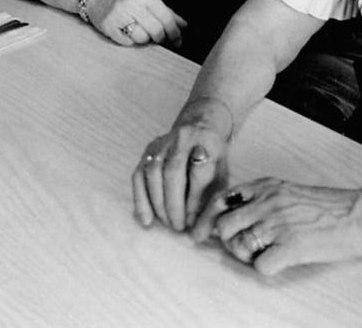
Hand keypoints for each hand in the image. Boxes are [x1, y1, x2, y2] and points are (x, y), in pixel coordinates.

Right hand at [86, 0, 184, 47]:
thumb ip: (165, 11)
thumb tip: (183, 25)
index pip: (165, 17)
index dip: (175, 32)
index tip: (178, 40)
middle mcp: (131, 4)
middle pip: (156, 30)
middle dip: (161, 38)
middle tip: (161, 38)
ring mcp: (118, 16)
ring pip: (142, 38)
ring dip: (145, 39)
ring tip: (140, 31)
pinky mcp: (108, 27)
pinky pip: (127, 42)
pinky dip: (131, 40)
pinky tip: (127, 31)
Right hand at [132, 116, 229, 232]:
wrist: (200, 126)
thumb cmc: (214, 158)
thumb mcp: (223, 175)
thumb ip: (214, 201)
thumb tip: (201, 235)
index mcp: (208, 141)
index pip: (199, 170)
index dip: (195, 199)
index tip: (194, 221)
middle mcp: (183, 137)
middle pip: (173, 171)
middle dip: (174, 204)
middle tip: (178, 227)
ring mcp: (163, 142)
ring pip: (153, 172)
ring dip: (157, 203)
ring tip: (167, 223)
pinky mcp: (148, 150)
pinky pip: (138, 174)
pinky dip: (140, 198)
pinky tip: (146, 219)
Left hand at [200, 179, 361, 275]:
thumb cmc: (329, 206)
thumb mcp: (288, 190)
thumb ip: (261, 198)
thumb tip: (233, 217)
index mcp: (265, 186)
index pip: (220, 200)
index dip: (205, 220)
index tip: (200, 233)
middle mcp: (268, 202)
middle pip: (224, 226)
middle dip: (227, 242)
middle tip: (243, 249)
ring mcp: (278, 224)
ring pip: (238, 246)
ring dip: (246, 256)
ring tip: (265, 254)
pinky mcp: (292, 247)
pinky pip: (260, 265)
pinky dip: (265, 268)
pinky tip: (279, 262)